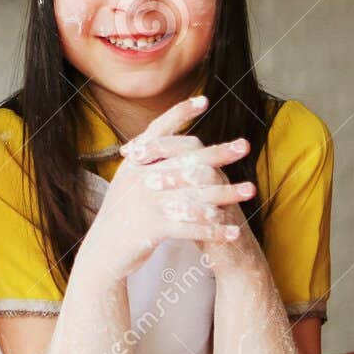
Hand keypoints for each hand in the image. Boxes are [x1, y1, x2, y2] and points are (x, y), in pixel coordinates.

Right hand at [79, 95, 256, 281]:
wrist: (102, 252)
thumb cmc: (122, 216)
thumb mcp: (127, 182)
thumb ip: (147, 162)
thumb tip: (172, 142)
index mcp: (135, 163)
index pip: (159, 131)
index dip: (179, 114)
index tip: (204, 101)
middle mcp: (140, 177)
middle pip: (185, 160)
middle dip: (218, 152)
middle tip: (244, 145)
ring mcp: (146, 202)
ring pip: (194, 194)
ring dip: (227, 193)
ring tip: (251, 190)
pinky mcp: (153, 227)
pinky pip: (191, 226)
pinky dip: (215, 230)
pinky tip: (234, 232)